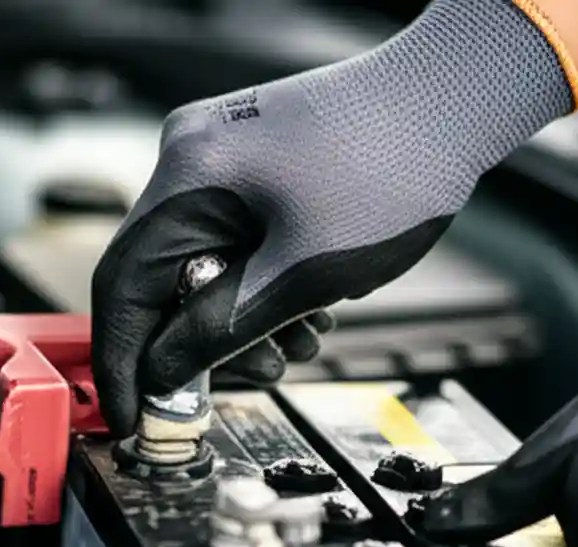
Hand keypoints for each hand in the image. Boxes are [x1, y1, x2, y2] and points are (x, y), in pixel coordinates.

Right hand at [91, 0, 577, 436]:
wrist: (455, 98)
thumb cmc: (394, 166)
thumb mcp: (306, 273)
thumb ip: (222, 329)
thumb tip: (160, 374)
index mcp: (190, 175)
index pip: (122, 286)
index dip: (121, 363)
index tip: (129, 418)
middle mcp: (193, 157)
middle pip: (165, 278)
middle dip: (209, 340)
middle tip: (262, 371)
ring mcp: (223, 154)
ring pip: (206, 264)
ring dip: (247, 315)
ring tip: (307, 335)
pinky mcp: (254, 161)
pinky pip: (235, 238)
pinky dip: (264, 280)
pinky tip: (314, 301)